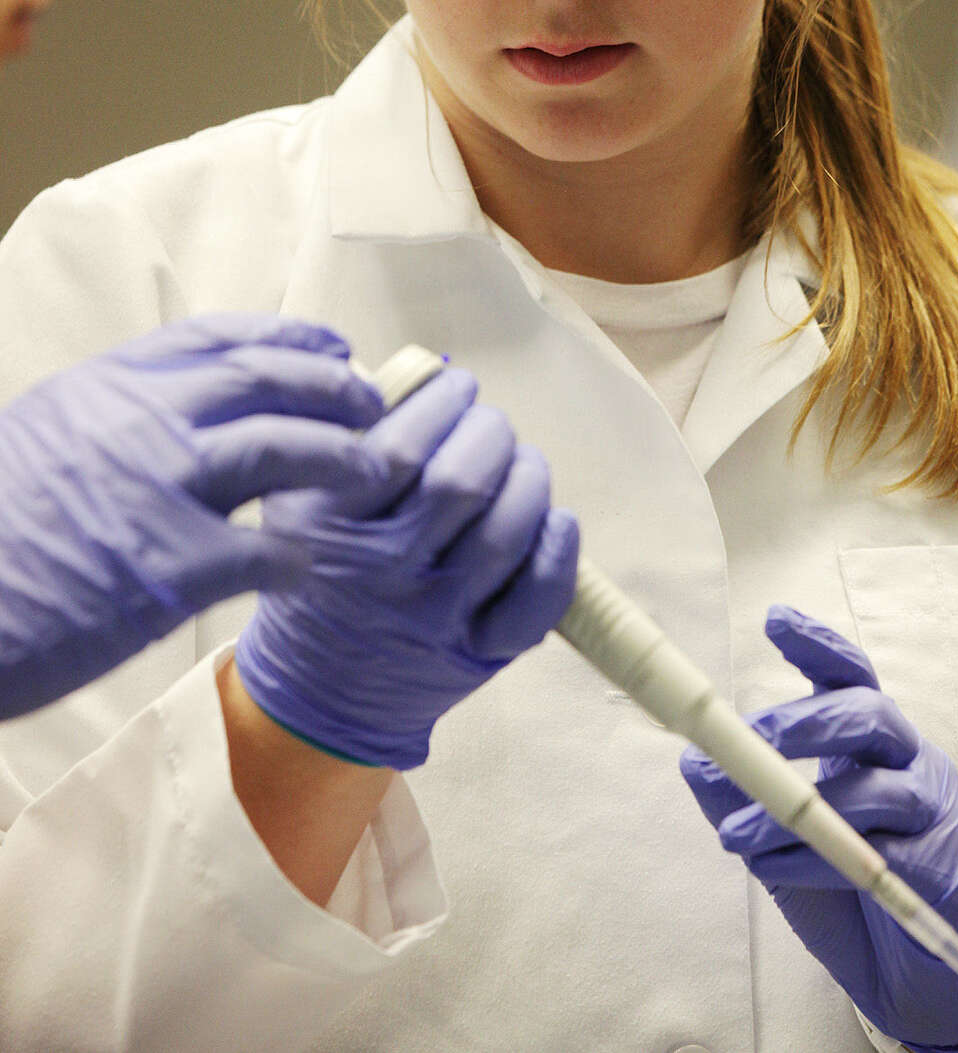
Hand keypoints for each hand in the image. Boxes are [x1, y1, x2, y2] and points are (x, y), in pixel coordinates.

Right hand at [0, 315, 386, 717]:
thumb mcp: (44, 435)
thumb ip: (115, 413)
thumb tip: (181, 405)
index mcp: (108, 384)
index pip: (219, 338)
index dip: (288, 338)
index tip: (331, 348)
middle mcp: (141, 420)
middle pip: (267, 379)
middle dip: (334, 385)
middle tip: (374, 403)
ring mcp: (160, 488)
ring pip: (284, 447)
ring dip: (342, 456)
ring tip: (373, 471)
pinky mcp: (169, 567)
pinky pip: (264, 551)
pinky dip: (296, 556)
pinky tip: (308, 567)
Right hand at [233, 367, 579, 768]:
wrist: (313, 693)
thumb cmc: (315, 574)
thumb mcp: (293, 504)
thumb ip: (336, 439)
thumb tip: (414, 372)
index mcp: (329, 527)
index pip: (401, 446)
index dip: (444, 401)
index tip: (456, 388)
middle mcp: (382, 573)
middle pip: (463, 482)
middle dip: (490, 433)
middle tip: (489, 424)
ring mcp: (434, 617)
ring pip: (507, 530)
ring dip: (529, 476)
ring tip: (520, 461)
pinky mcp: (477, 652)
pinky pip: (536, 599)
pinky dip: (558, 549)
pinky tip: (554, 519)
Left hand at [680, 606, 957, 1052]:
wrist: (910, 975)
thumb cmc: (849, 893)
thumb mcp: (783, 840)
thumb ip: (744, 799)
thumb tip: (692, 762)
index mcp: (870, 740)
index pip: (850, 676)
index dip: (817, 645)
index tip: (774, 620)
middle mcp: (907, 760)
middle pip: (870, 713)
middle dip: (807, 721)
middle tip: (751, 740)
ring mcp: (930, 809)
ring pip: (871, 789)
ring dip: (792, 812)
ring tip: (733, 836)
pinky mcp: (939, 866)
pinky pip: (875, 854)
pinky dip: (813, 862)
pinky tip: (772, 870)